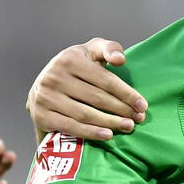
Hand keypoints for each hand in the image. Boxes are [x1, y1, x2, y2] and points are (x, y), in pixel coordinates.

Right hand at [26, 38, 147, 141]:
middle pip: (97, 98)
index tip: (143, 105)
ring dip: (110, 123)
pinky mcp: (41, 115)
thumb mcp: (91, 51)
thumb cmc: (76, 67)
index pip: (105, 80)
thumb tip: (120, 59)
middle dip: (121, 110)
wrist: (42, 85)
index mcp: (70, 59)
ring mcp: (45, 97)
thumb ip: (109, 48)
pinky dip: (91, 133)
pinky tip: (108, 135)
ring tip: (128, 126)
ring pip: (85, 114)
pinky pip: (71, 127)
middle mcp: (54, 77)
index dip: (126, 94)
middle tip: (139, 119)